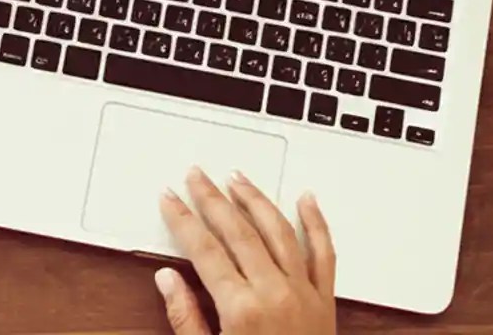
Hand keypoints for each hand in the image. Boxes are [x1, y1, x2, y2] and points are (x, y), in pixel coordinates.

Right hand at [155, 167, 335, 334]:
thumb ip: (186, 318)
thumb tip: (167, 279)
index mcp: (240, 308)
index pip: (203, 248)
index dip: (183, 219)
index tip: (169, 198)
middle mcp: (274, 292)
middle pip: (237, 230)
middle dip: (212, 198)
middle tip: (196, 174)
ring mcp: (302, 293)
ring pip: (278, 230)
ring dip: (255, 199)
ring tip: (237, 177)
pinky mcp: (324, 300)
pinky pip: (323, 252)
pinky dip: (316, 222)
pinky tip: (306, 200)